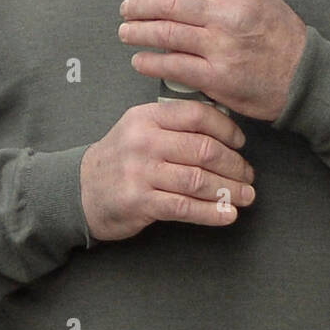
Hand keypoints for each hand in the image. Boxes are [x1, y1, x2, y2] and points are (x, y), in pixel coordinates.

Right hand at [79, 101, 255, 242]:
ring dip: (229, 190)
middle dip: (234, 164)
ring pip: (198, 180)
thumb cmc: (120, 158)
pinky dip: (211, 212)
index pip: (197, 116)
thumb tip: (224, 126)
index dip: (227, 129)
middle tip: (248, 175)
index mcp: (147, 117)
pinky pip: (184, 207)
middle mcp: (144, 141)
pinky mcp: (140, 201)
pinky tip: (227, 214)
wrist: (80, 189)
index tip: (240, 144)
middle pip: (204, 150)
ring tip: (246, 195)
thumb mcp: (139, 128)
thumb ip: (174, 123)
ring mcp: (141, 172)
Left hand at [118, 0, 307, 121]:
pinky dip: (151, 62)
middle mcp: (226, 18)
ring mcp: (220, 49)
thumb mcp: (264, 0)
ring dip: (138, 32)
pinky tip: (141, 60)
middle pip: (170, 2)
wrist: (304, 78)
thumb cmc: (285, 40)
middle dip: (140, 4)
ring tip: (126, 31)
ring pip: (166, 34)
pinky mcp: (216, 78)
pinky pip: (174, 67)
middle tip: (128, 7)